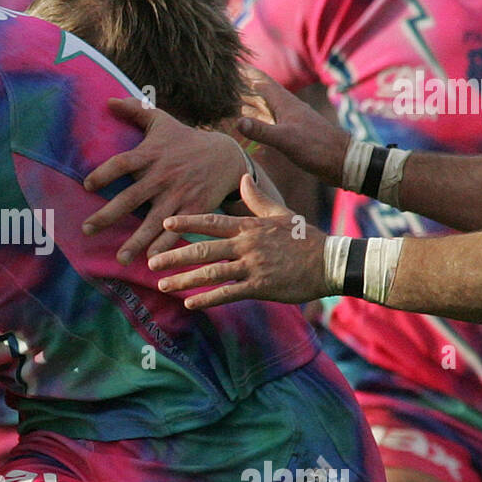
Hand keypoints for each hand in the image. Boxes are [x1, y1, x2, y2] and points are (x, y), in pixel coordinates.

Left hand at [82, 97, 252, 265]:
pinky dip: (166, 246)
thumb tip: (108, 100)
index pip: (123, 163)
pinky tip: (153, 261)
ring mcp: (178, 195)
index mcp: (151, 154)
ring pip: (153, 221)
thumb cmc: (186, 139)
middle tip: (86, 229)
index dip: (105, 173)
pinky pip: (177, 230)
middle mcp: (162, 176)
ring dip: (136, 241)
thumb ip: (136, 110)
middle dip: (108, 215)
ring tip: (120, 258)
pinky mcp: (193, 209)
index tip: (87, 185)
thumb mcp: (162, 122)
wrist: (226, 156)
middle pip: (132, 197)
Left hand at [148, 175, 327, 307]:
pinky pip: (229, 293)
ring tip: (162, 285)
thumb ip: (257, 198)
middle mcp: (247, 244)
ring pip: (211, 272)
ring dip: (184, 279)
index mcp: (249, 226)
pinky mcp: (261, 286)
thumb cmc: (305, 238)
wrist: (331, 261)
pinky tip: (190, 304)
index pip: (211, 221)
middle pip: (203, 248)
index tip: (164, 223)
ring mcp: (253, 265)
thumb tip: (243, 178)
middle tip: (150, 261)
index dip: (186, 221)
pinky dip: (208, 299)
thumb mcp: (281, 213)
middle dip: (174, 255)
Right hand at [235, 70, 349, 185]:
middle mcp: (285, 107)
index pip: (260, 80)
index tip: (228, 60)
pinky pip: (267, 120)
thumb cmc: (317, 148)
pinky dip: (254, 118)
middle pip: (259, 91)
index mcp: (285, 103)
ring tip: (228, 98)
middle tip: (221, 80)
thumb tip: (238, 122)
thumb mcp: (287, 139)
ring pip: (262, 105)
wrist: (342, 161)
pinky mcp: (290, 132)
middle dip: (242, 85)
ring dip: (246, 101)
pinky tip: (248, 123)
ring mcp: (288, 119)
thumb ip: (262, 131)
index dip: (245, 70)